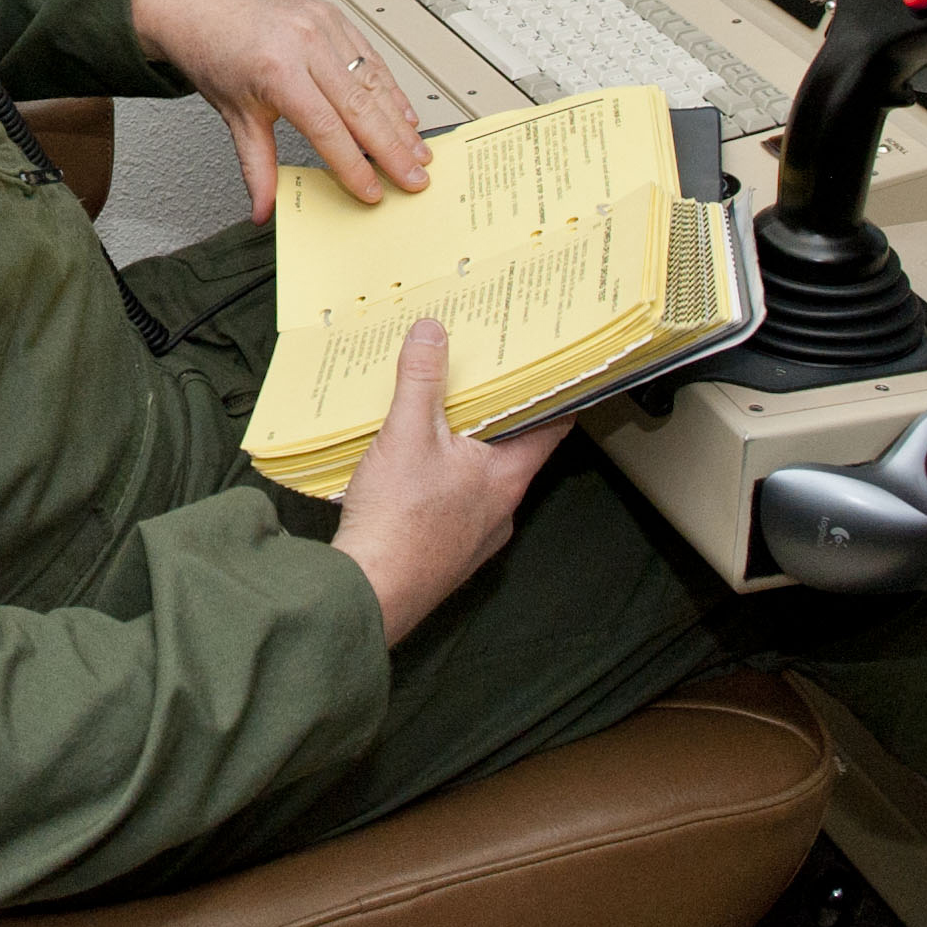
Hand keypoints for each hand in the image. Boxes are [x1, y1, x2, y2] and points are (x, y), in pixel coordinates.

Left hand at [129, 0, 428, 216]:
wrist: (196, 2)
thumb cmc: (212, 51)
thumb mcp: (233, 114)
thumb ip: (256, 165)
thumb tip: (264, 208)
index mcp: (278, 71)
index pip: (328, 129)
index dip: (353, 165)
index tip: (372, 192)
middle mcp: (305, 44)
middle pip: (361, 106)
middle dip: (392, 149)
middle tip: (415, 179)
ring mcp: (322, 25)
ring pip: (373, 81)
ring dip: (399, 120)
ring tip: (418, 152)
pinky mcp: (332, 16)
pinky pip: (369, 56)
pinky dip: (390, 87)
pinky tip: (403, 113)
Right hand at [332, 320, 565, 644]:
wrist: (371, 593)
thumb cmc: (398, 523)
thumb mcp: (406, 433)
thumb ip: (421, 380)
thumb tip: (432, 334)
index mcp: (506, 475)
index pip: (551, 425)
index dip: (554, 393)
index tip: (555, 366)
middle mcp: (501, 507)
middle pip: (512, 448)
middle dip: (496, 412)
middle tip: (482, 376)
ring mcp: (476, 533)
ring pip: (481, 477)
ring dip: (466, 448)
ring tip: (438, 415)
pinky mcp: (447, 549)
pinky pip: (454, 502)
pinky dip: (441, 478)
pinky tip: (409, 467)